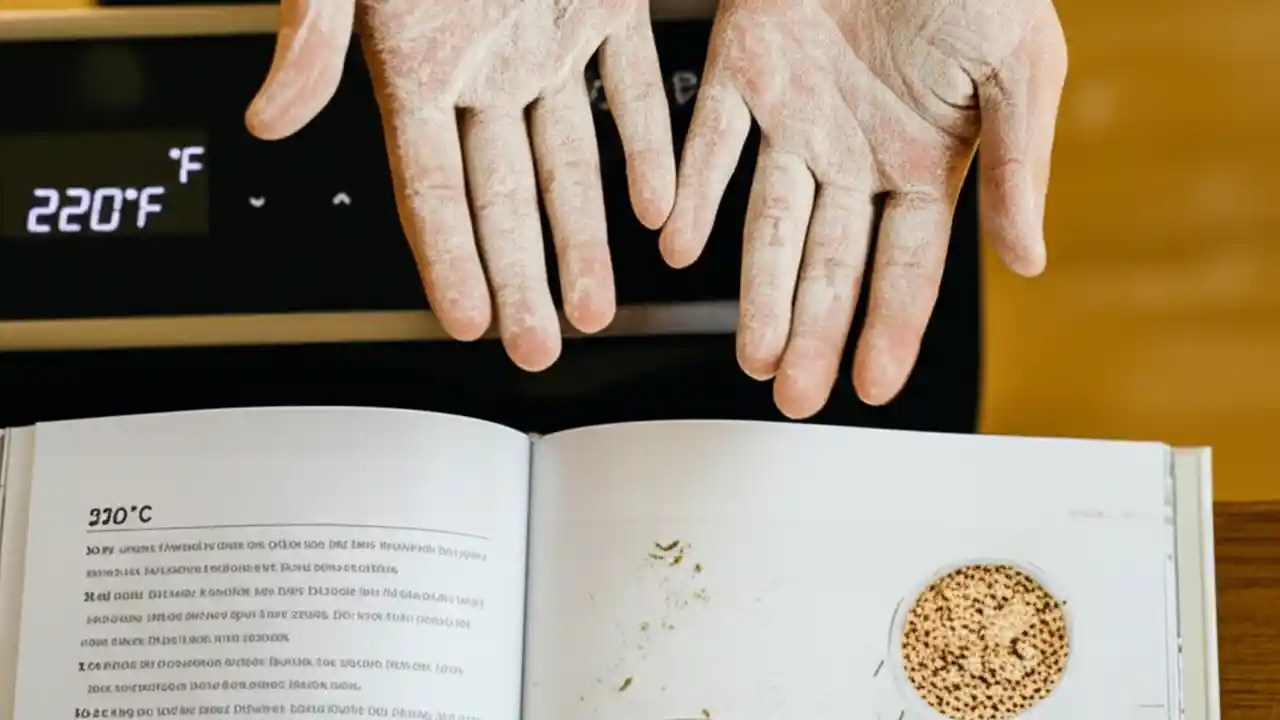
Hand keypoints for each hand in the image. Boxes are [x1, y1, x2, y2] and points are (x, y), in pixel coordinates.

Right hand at [245, 0, 675, 370]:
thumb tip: (271, 120)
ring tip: (601, 303)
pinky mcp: (604, 1)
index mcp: (416, 62)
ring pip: (571, 161)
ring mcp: (545, 38)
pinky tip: (656, 208)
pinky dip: (647, 147)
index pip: (431, 190)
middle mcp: (483, 64)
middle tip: (542, 346)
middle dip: (524, 277)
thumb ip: (312, 36)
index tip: (470, 322)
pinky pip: (630, 90)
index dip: (449, 260)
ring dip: (587, 235)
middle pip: (504, 197)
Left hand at [660, 0, 1067, 417]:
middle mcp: (855, 153)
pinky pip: (709, 144)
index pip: (905, 266)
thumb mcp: (1020, 67)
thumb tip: (1029, 264)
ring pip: (766, 224)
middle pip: (830, 263)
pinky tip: (676, 243)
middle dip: (813, 332)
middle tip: (794, 397)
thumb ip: (1019, 167)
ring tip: (748, 351)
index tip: (870, 390)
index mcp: (925, 160)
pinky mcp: (740, 70)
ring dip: (754, 288)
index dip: (890, 330)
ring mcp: (795, 117)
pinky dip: (689, 192)